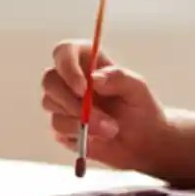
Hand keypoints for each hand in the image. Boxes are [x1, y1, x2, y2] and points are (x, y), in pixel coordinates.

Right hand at [42, 40, 180, 174]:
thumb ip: (119, 78)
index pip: (64, 51)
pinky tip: (98, 138)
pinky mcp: (62, 126)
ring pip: (50, 105)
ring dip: (80, 120)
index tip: (83, 88)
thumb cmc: (141, 109)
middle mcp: (70, 80)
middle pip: (50, 80)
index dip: (67, 66)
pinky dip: (77, 134)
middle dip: (71, 101)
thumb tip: (94, 78)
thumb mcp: (138, 89)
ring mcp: (63, 104)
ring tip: (110, 130)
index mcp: (88, 62)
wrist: (144, 144)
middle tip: (97, 116)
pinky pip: (57, 128)